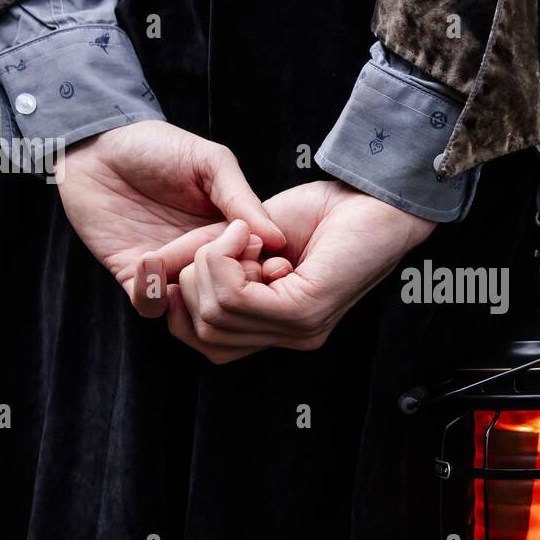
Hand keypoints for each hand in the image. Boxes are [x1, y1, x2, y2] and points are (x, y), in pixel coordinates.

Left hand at [55, 120, 284, 316]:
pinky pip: (149, 304)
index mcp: (227, 230)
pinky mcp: (133, 275)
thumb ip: (242, 198)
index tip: (257, 259)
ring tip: (174, 260)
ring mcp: (169, 268)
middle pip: (225, 293)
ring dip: (187, 294)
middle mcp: (202, 255)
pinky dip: (152, 294)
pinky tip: (148, 260)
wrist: (96, 146)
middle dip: (223, 286)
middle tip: (211, 264)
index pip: (254, 265)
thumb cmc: (156, 145)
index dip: (258, 270)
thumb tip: (278, 238)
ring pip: (190, 308)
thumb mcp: (210, 163)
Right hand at [166, 180, 436, 363]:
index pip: (205, 341)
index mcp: (274, 325)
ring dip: (211, 263)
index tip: (183, 256)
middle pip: (201, 332)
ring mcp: (298, 329)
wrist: (375, 198)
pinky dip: (225, 259)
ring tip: (242, 235)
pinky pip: (232, 299)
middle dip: (195, 278)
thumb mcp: (251, 237)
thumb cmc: (323, 212)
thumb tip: (164, 275)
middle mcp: (287, 336)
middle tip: (232, 241)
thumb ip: (216, 259)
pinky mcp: (304, 312)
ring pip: (212, 315)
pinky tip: (247, 236)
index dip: (178, 298)